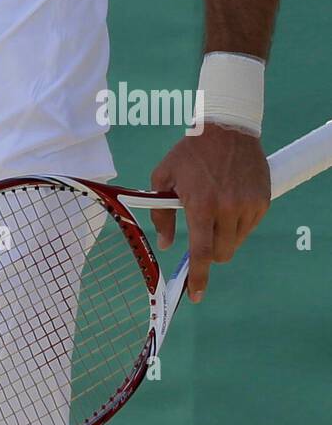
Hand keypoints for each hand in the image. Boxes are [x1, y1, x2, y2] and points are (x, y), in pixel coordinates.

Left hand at [149, 123, 270, 302]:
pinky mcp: (262, 202)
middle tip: (202, 232)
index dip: (199, 277)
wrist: (227, 129)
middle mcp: (227, 209)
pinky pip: (249, 227)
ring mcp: (248, 206)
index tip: (196, 296)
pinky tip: (230, 202)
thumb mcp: (164, 176)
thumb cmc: (190, 152)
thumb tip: (166, 244)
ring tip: (215, 209)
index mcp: (201, 205)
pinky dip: (238, 224)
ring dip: (224, 236)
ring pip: (236, 242)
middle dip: (210, 251)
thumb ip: (162, 213)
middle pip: (221, 253)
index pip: (202, 252)